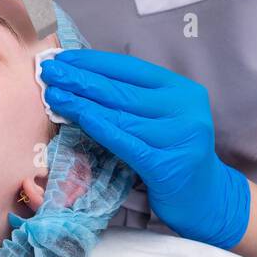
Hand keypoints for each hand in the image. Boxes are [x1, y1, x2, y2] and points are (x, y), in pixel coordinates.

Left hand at [39, 49, 250, 248]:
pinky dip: (99, 127)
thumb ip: (134, 99)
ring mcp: (179, 137)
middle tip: (49, 71)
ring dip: (82, 102)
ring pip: (120, 114)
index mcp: (181, 90)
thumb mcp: (162, 118)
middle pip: (122, 90)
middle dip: (81, 79)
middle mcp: (184, 109)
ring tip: (54, 94)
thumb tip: (83, 78)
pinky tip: (78, 117)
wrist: (207, 199)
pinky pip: (126, 142)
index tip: (63, 58)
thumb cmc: (174, 154)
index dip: (94, 62)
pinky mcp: (167, 165)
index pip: (131, 69)